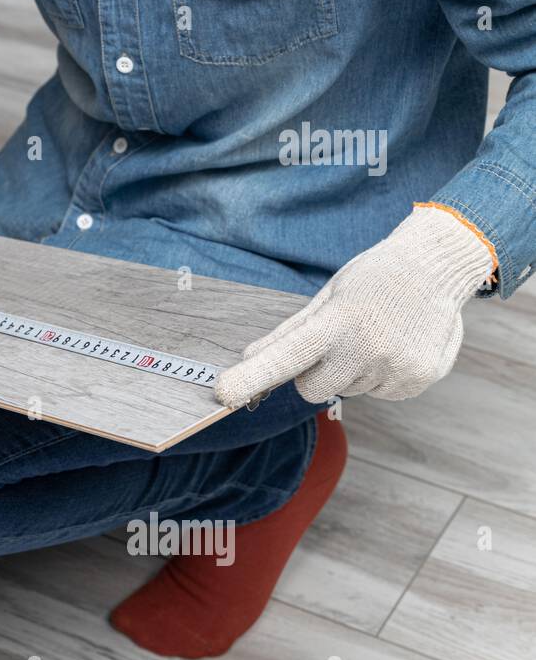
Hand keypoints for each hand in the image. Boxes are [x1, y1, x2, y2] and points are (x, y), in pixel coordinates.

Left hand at [216, 205, 494, 407]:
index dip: (252, 377)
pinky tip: (395, 345)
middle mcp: (366, 350)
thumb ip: (288, 333)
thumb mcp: (327, 296)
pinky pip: (379, 393)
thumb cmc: (371, 279)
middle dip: (313, 373)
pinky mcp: (417, 382)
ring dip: (353, 370)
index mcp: (337, 323)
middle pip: (311, 390)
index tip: (222, 393)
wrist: (437, 266)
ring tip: (376, 334)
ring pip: (348, 391)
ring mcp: (394, 369)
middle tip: (336, 340)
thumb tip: (249, 355)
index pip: (285, 358)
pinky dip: (381, 375)